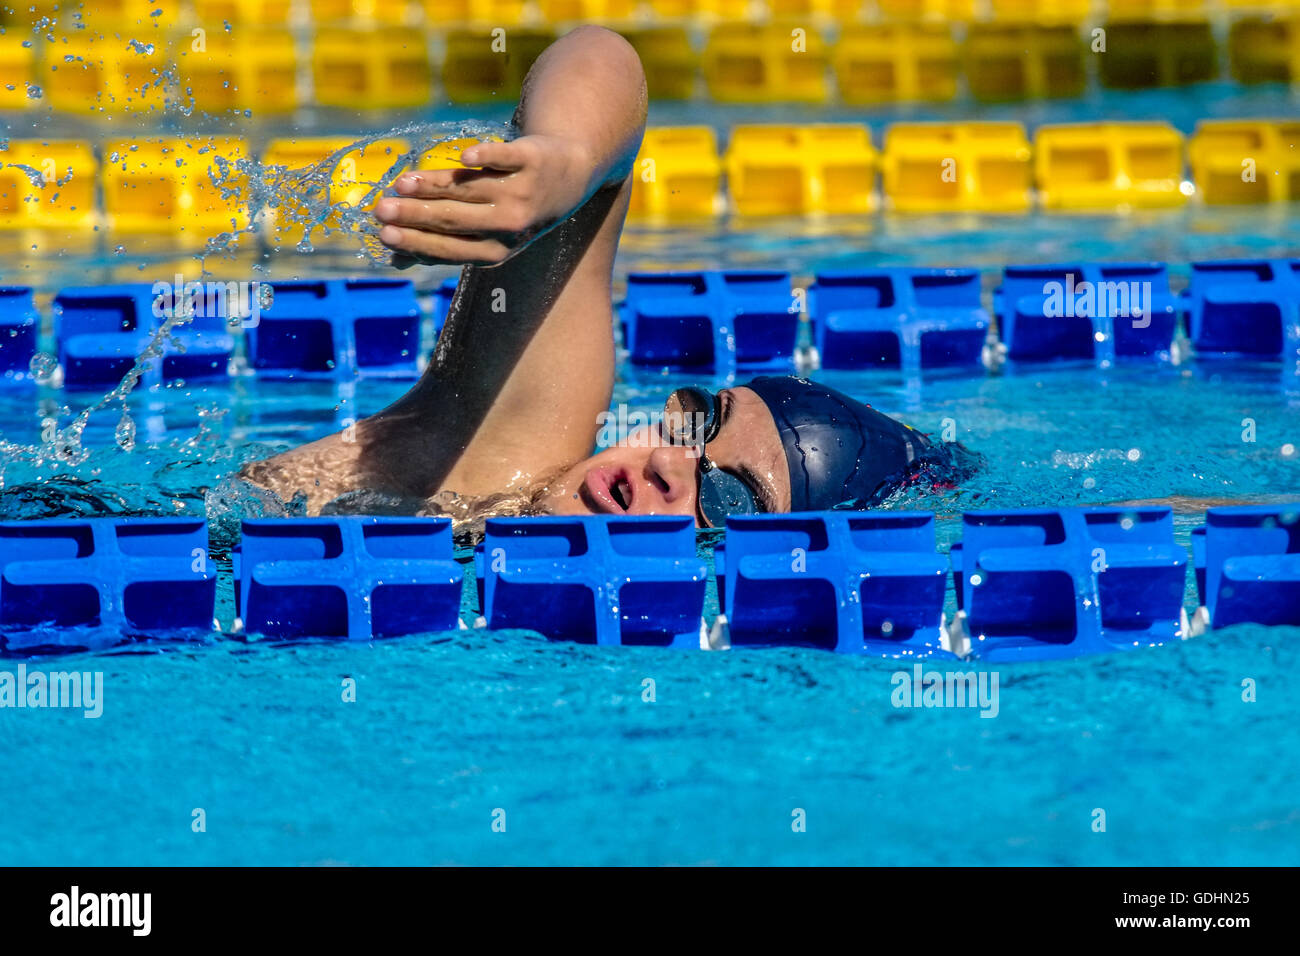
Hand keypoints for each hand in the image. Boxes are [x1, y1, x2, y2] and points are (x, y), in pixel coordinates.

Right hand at [373, 134, 596, 267]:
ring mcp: (523, 192)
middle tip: (381, 209)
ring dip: (434, 185)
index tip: (384, 234)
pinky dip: (487, 157)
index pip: (450, 247)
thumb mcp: (488, 236)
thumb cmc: (515, 208)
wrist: (570, 175)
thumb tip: (394, 260)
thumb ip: (445, 244)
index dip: (416, 241)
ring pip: (470, 189)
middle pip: (456, 219)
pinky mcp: (532, 160)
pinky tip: (465, 158)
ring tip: (402, 183)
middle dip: (416, 216)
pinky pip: (507, 159)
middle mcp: (510, 225)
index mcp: (496, 251)